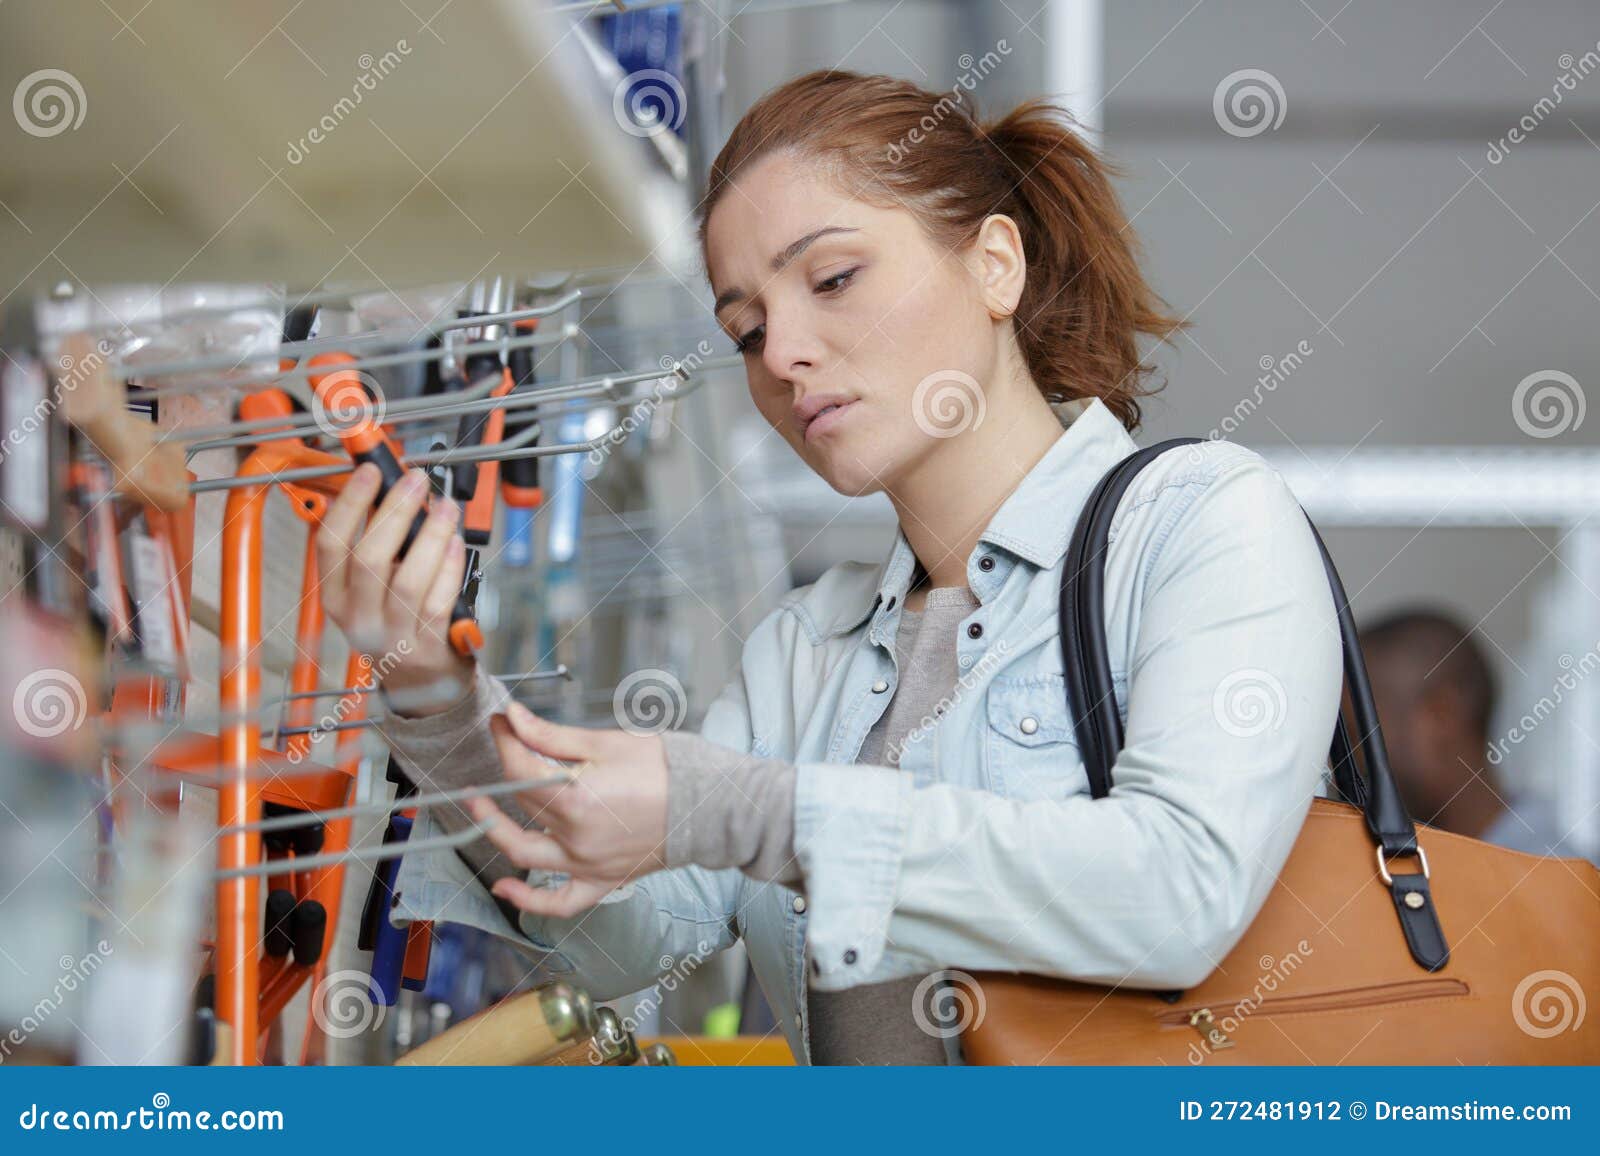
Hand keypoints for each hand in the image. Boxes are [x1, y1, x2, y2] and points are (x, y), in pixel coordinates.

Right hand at [315, 462, 473, 714]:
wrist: (421, 681)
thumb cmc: (397, 621)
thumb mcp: (371, 589)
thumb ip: (378, 545)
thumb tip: (397, 488)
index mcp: (336, 597)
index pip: (330, 545)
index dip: (349, 504)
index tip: (370, 472)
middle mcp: (358, 618)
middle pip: (370, 557)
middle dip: (395, 511)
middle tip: (416, 481)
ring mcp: (393, 635)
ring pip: (409, 578)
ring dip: (430, 534)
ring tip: (445, 507)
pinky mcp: (428, 644)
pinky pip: (440, 598)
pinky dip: (449, 565)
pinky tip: (455, 542)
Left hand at [468, 701, 668, 918]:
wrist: (709, 804)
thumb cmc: (666, 769)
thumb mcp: (606, 743)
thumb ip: (552, 736)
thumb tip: (513, 718)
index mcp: (576, 799)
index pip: (520, 770)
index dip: (505, 740)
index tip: (503, 721)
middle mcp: (575, 838)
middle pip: (523, 803)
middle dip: (507, 769)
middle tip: (503, 744)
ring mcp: (587, 864)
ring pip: (525, 853)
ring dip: (495, 831)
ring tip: (479, 808)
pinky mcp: (601, 880)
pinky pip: (559, 902)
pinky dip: (529, 900)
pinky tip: (506, 889)